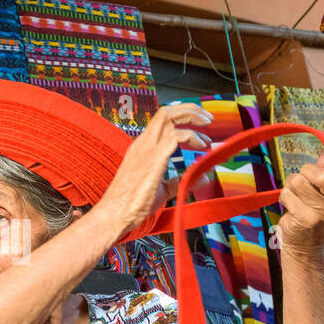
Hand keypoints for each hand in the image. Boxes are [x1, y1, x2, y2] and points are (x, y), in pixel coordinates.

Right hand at [95, 104, 212, 236]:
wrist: (115, 213)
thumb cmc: (131, 205)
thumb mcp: (161, 190)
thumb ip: (179, 181)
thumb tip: (201, 178)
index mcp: (141, 147)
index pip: (162, 120)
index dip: (183, 117)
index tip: (200, 126)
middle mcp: (143, 143)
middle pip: (166, 111)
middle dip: (190, 109)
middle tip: (207, 118)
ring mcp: (147, 148)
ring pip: (170, 116)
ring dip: (193, 118)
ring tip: (208, 129)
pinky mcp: (154, 157)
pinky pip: (177, 136)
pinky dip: (193, 137)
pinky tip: (202, 147)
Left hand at [276, 147, 323, 260]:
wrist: (306, 242)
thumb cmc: (315, 207)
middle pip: (322, 174)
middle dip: (307, 171)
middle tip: (307, 182)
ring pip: (299, 181)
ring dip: (293, 184)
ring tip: (299, 196)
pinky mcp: (306, 220)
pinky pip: (287, 194)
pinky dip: (286, 196)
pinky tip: (293, 207)